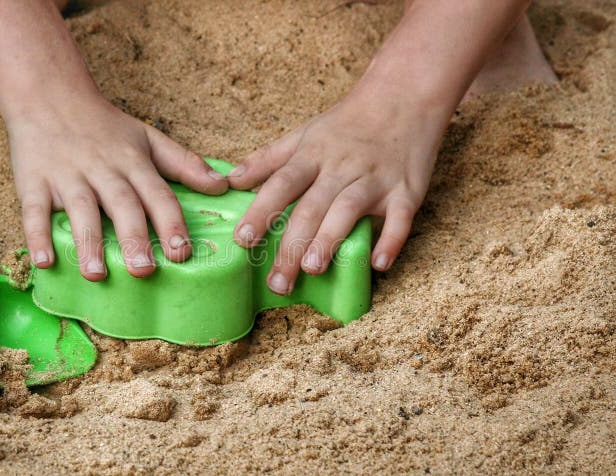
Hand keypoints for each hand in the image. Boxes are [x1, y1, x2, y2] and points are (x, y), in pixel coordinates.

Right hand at [9, 96, 227, 279]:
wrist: (49, 95)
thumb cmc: (104, 126)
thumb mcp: (148, 138)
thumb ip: (185, 163)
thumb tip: (223, 186)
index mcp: (133, 162)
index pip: (157, 195)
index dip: (171, 223)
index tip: (182, 252)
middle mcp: (103, 169)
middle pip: (122, 204)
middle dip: (134, 237)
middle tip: (144, 270)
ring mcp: (67, 176)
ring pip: (80, 209)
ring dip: (88, 243)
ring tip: (96, 275)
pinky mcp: (34, 181)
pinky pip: (34, 210)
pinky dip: (37, 235)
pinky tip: (44, 262)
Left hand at [228, 91, 443, 294]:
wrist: (404, 97)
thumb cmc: (348, 123)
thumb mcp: (304, 135)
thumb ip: (268, 159)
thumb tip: (230, 180)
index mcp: (313, 155)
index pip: (281, 184)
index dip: (261, 211)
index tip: (242, 239)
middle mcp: (341, 168)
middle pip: (311, 207)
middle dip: (291, 244)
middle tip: (277, 282)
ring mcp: (375, 179)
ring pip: (348, 209)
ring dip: (330, 238)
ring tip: (311, 267)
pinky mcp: (407, 191)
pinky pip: (400, 217)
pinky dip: (391, 239)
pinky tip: (378, 264)